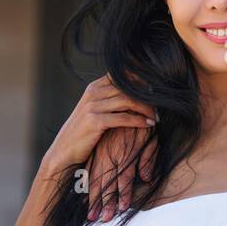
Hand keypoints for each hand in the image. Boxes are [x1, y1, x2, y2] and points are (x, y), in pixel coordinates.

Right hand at [41, 75, 156, 217]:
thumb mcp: (95, 109)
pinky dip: (139, 120)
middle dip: (148, 96)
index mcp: (94, 87)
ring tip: (157, 117)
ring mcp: (93, 106)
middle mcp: (93, 92)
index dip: (141, 80)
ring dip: (147, 109)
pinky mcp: (95, 121)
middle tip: (162, 105)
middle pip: (129, 87)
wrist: (64, 151)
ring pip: (128, 101)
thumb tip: (139, 93)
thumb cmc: (85, 131)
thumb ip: (111, 98)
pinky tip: (149, 124)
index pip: (122, 75)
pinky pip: (123, 117)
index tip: (157, 88)